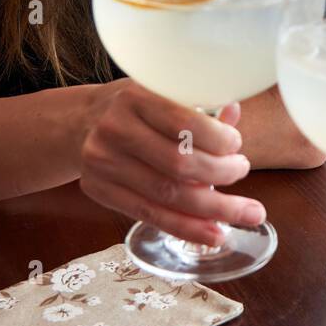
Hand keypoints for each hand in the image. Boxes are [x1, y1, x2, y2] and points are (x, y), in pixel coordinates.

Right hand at [78, 79, 266, 245]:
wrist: (81, 121)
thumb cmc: (134, 107)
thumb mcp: (160, 92)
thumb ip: (198, 106)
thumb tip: (234, 112)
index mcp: (135, 96)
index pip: (184, 122)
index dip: (218, 140)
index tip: (236, 146)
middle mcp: (115, 128)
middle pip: (178, 164)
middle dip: (221, 175)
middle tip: (243, 174)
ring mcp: (103, 162)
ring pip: (166, 196)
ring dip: (212, 210)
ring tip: (244, 214)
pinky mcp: (99, 190)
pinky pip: (149, 216)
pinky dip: (186, 228)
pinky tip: (213, 234)